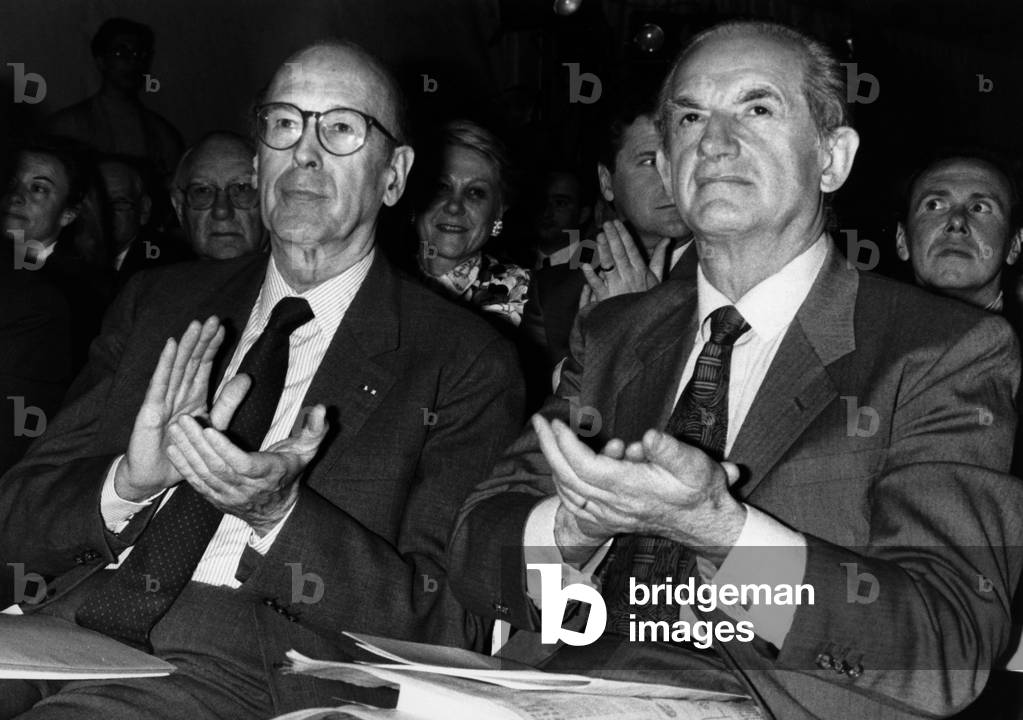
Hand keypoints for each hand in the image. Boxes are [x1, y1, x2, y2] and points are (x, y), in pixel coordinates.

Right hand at [116, 317, 224, 501]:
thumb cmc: (183, 451)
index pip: (204, 365)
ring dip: (186, 345)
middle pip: (191, 361)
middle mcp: (178, 393)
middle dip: (202, 339)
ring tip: (196, 325)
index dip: (212, 346)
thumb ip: (229, 402)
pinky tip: (171, 346)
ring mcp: (163, 399)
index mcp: (193, 395)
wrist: (155, 476)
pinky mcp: (151, 410)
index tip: (223, 327)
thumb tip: (248, 377)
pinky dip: (165, 364)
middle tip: (213, 318)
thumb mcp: (213, 426)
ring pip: (178, 367)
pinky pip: (159, 384)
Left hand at [166, 374, 328, 534]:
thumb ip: (315, 429)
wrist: (276, 510)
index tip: (210, 428)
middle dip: (197, 444)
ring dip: (186, 452)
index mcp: (268, 474)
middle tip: (183, 419)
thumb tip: (322, 408)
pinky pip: (196, 484)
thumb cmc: (291, 472)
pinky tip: (173, 448)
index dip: (225, 449)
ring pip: (203, 475)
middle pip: (217, 467)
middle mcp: (246, 488)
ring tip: (175, 428)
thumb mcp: (307, 451)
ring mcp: (228, 496)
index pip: (242, 464)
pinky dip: (183, 466)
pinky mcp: (215, 499)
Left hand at [534, 415, 744, 562]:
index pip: (584, 466)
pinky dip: (561, 483)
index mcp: (630, 487)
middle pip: (567, 476)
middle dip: (548, 446)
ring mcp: (609, 513)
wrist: (705, 525)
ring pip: (567, 491)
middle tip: (539, 421)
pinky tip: (559, 467)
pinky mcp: (609, 518)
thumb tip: (648, 436)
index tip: (556, 421)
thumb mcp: (696, 466)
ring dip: (552, 462)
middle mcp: (614, 503)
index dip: (565, 443)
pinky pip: (574, 504)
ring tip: (547, 436)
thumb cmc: (700, 491)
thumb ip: (671, 451)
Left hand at [581, 220, 668, 302]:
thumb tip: (667, 239)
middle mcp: (628, 276)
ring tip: (599, 236)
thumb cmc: (649, 298)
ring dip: (604, 250)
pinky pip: (597, 285)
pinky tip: (585, 265)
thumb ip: (660, 257)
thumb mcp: (658, 277)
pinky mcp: (607, 297)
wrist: (644, 322)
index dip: (623, 235)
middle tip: (606, 223)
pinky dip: (591, 275)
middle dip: (613, 237)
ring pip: (609, 265)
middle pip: (619, 253)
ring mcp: (617, 286)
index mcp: (640, 270)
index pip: (630, 248)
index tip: (616, 223)